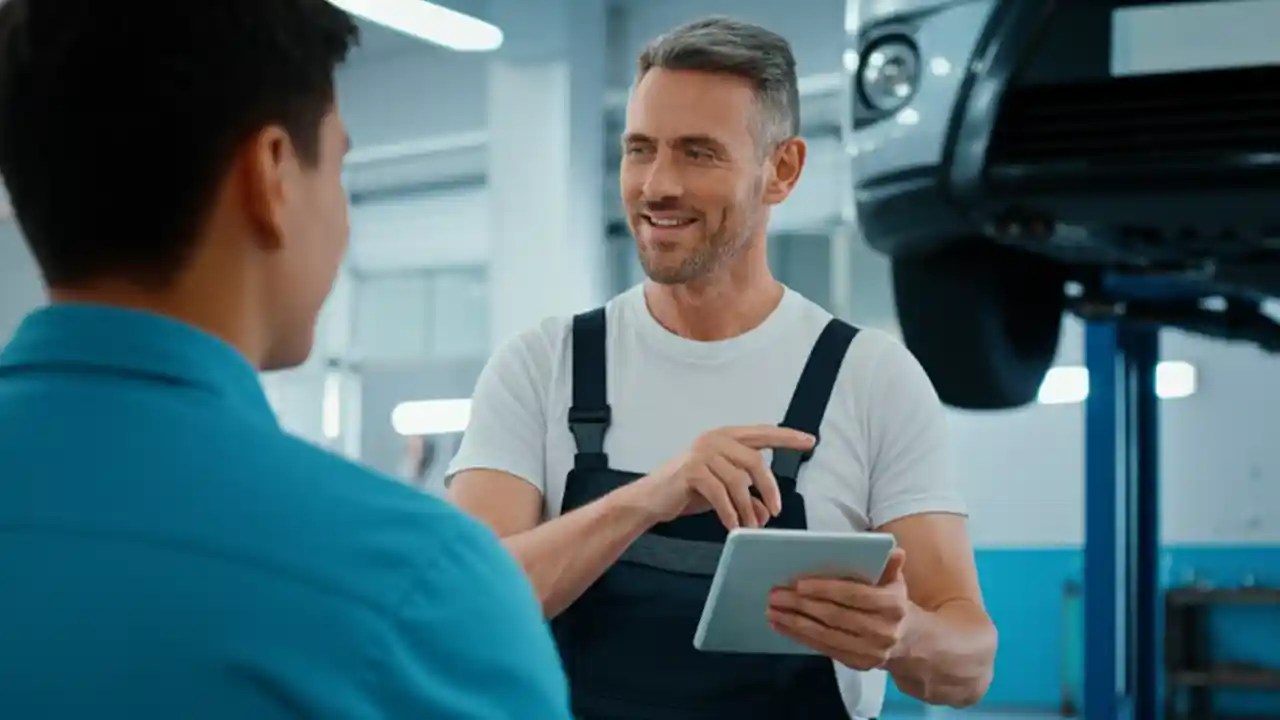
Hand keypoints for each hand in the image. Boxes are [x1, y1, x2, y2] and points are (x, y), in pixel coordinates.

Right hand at [627, 426, 815, 529]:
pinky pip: (721, 495)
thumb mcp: (723, 491)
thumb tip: (769, 510)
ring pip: (739, 481)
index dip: (787, 437)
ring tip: (751, 526)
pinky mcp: (692, 471)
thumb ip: (747, 495)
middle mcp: (715, 439)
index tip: (810, 441)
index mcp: (725, 436)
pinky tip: (733, 526)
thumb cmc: (688, 491)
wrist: (651, 499)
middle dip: (769, 488)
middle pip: (755, 461)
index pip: (762, 433)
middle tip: (776, 511)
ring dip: (748, 508)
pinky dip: (730, 514)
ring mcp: (702, 453)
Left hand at [767, 548, 914, 670]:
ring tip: (771, 611)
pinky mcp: (858, 665)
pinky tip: (781, 626)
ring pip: (825, 635)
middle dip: (801, 605)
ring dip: (794, 623)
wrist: (908, 641)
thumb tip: (894, 550)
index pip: (853, 595)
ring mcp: (870, 651)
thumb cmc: (892, 602)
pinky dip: (799, 637)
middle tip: (775, 595)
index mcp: (892, 605)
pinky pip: (824, 649)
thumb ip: (889, 565)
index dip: (825, 590)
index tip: (798, 583)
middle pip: (835, 616)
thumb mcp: (895, 581)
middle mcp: (883, 631)